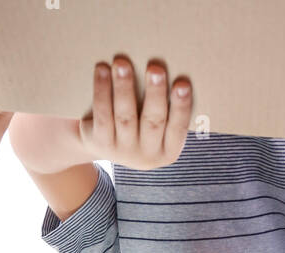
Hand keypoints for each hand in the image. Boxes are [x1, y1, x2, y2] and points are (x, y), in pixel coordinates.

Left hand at [78, 55, 191, 169]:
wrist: (102, 143)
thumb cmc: (138, 123)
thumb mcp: (156, 124)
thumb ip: (164, 105)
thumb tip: (166, 65)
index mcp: (168, 151)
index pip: (178, 128)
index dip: (181, 107)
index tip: (183, 84)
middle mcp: (147, 156)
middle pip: (153, 122)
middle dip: (155, 94)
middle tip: (155, 69)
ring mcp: (123, 152)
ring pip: (125, 118)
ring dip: (124, 88)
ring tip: (122, 64)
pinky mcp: (101, 144)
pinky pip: (102, 115)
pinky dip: (102, 91)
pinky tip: (102, 70)